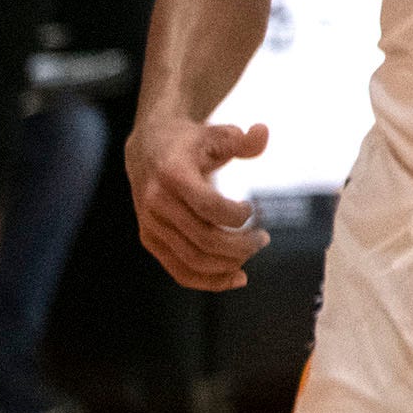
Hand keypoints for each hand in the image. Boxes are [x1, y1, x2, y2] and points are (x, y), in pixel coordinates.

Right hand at [124, 117, 271, 290]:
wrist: (148, 147)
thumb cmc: (192, 141)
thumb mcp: (218, 133)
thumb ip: (243, 140)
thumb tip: (263, 132)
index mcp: (172, 175)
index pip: (208, 206)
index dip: (236, 215)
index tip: (252, 208)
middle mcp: (156, 203)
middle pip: (203, 239)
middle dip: (240, 246)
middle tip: (264, 239)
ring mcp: (150, 225)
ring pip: (192, 260)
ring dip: (229, 265)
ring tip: (253, 252)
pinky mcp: (150, 240)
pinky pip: (179, 270)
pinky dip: (209, 281)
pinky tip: (237, 278)